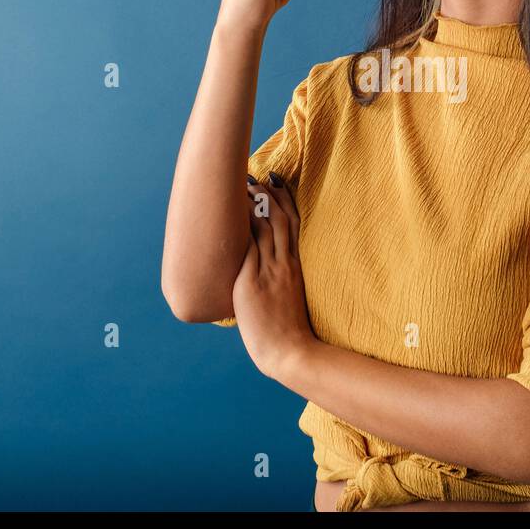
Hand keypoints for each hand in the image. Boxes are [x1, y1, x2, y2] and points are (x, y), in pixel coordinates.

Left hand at [232, 174, 317, 380]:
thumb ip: (278, 278)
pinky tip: (235, 214)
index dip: (285, 200)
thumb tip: (263, 270)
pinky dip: (243, 228)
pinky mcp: (252, 282)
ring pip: (266, 227)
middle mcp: (284, 263)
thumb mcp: (287, 296)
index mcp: (294, 265)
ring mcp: (269, 271)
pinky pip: (248, 248)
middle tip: (256, 177)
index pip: (293, 223)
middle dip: (268, 194)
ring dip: (255, 204)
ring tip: (244, 187)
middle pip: (280, 218)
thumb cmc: (287, 328)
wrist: (290, 351)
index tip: (277, 182)